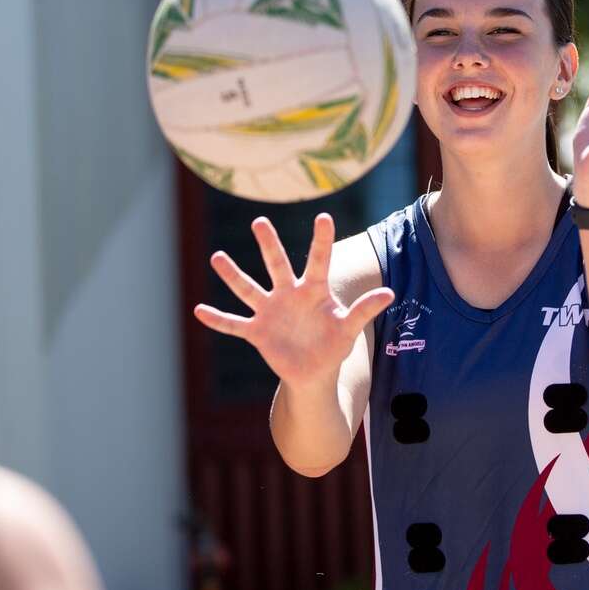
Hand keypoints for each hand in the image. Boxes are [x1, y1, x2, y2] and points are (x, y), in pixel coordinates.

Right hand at [193, 214, 393, 390]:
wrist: (313, 372)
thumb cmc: (333, 345)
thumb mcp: (349, 328)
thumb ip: (364, 310)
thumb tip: (390, 293)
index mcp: (313, 291)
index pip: (319, 260)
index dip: (321, 240)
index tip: (324, 217)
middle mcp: (288, 295)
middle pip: (277, 265)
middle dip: (269, 245)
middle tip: (260, 221)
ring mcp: (270, 312)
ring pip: (249, 289)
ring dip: (233, 276)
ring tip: (217, 257)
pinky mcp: (257, 332)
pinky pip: (235, 324)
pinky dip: (218, 320)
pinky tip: (199, 311)